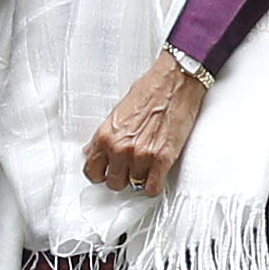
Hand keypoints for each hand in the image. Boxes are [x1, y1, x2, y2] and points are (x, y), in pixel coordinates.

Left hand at [79, 50, 209, 197]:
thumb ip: (105, 135)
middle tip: (130, 168)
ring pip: (134, 186)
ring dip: (140, 178)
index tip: (107, 172)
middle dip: (122, 177)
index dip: (100, 174)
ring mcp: (141, 156)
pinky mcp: (163, 159)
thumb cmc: (150, 90)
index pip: (92, 172)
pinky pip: (153, 188)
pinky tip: (156, 176)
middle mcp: (120, 148)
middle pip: (114, 183)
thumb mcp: (118, 111)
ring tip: (146, 165)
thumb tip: (93, 150)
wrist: (175, 81)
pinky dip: (154, 185)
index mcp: (106, 136)